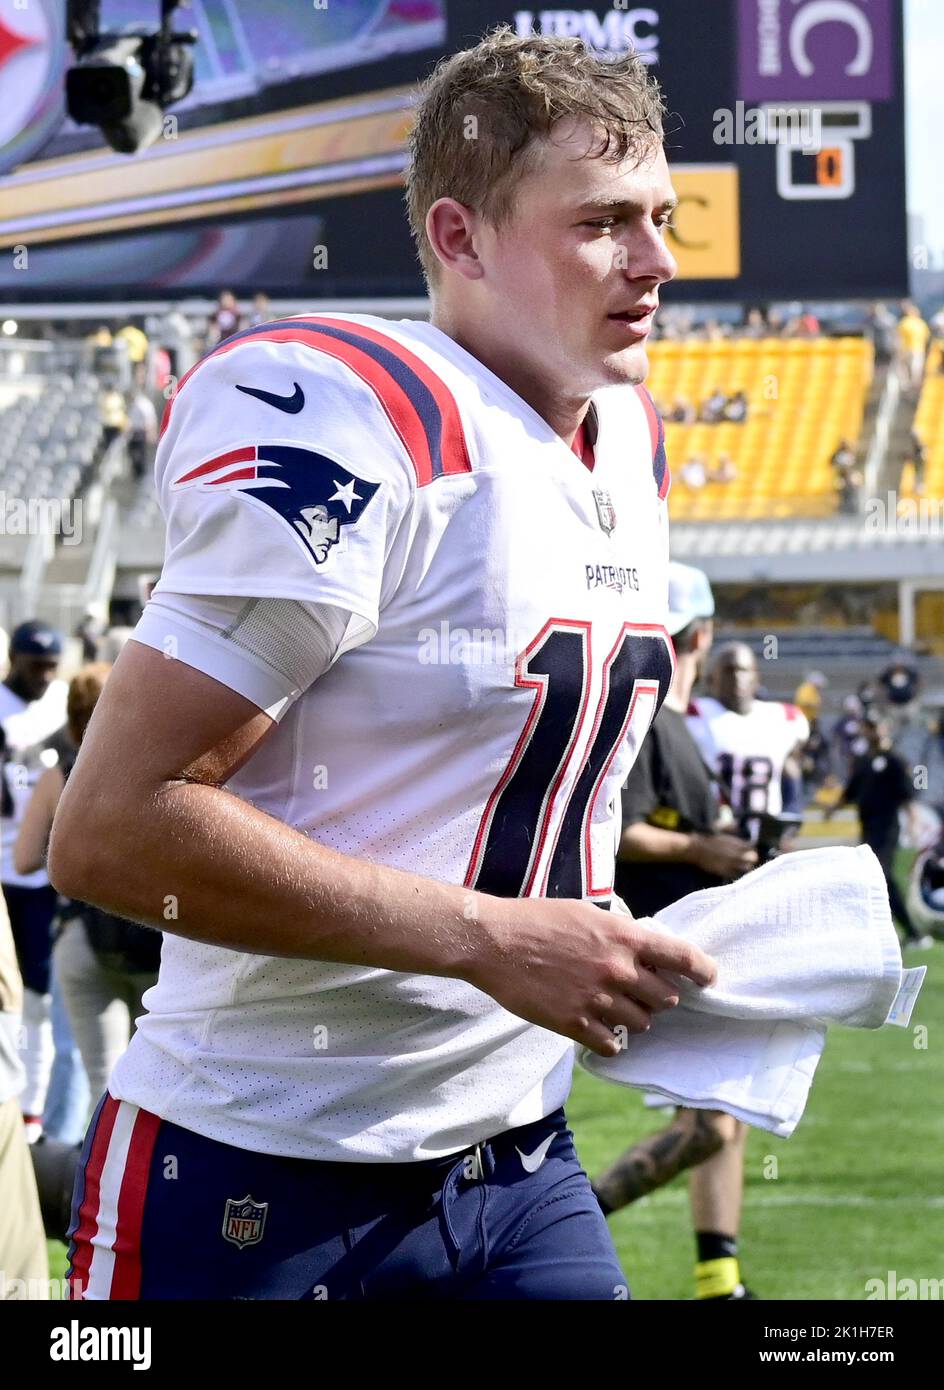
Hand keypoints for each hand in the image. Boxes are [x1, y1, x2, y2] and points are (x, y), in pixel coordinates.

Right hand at [467, 895, 716, 1057]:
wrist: (494, 941)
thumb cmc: (537, 919)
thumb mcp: (586, 912)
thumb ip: (620, 933)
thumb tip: (645, 947)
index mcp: (623, 937)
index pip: (682, 957)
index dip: (703, 970)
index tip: (709, 979)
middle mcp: (617, 970)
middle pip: (666, 999)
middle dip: (658, 996)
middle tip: (642, 992)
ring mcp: (596, 999)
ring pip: (642, 1024)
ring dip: (634, 1018)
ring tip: (613, 1007)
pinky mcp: (574, 1023)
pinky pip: (612, 1045)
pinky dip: (611, 1040)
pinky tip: (599, 1029)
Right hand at [689, 832, 757, 879]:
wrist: (695, 849)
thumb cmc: (706, 837)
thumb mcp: (719, 827)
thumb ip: (730, 826)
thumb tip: (736, 824)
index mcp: (735, 842)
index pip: (751, 847)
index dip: (750, 849)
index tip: (748, 850)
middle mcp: (735, 853)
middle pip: (752, 858)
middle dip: (751, 858)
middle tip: (747, 859)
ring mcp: (730, 863)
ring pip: (747, 868)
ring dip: (746, 867)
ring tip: (742, 867)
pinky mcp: (724, 871)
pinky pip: (736, 875)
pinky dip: (737, 874)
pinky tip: (734, 872)